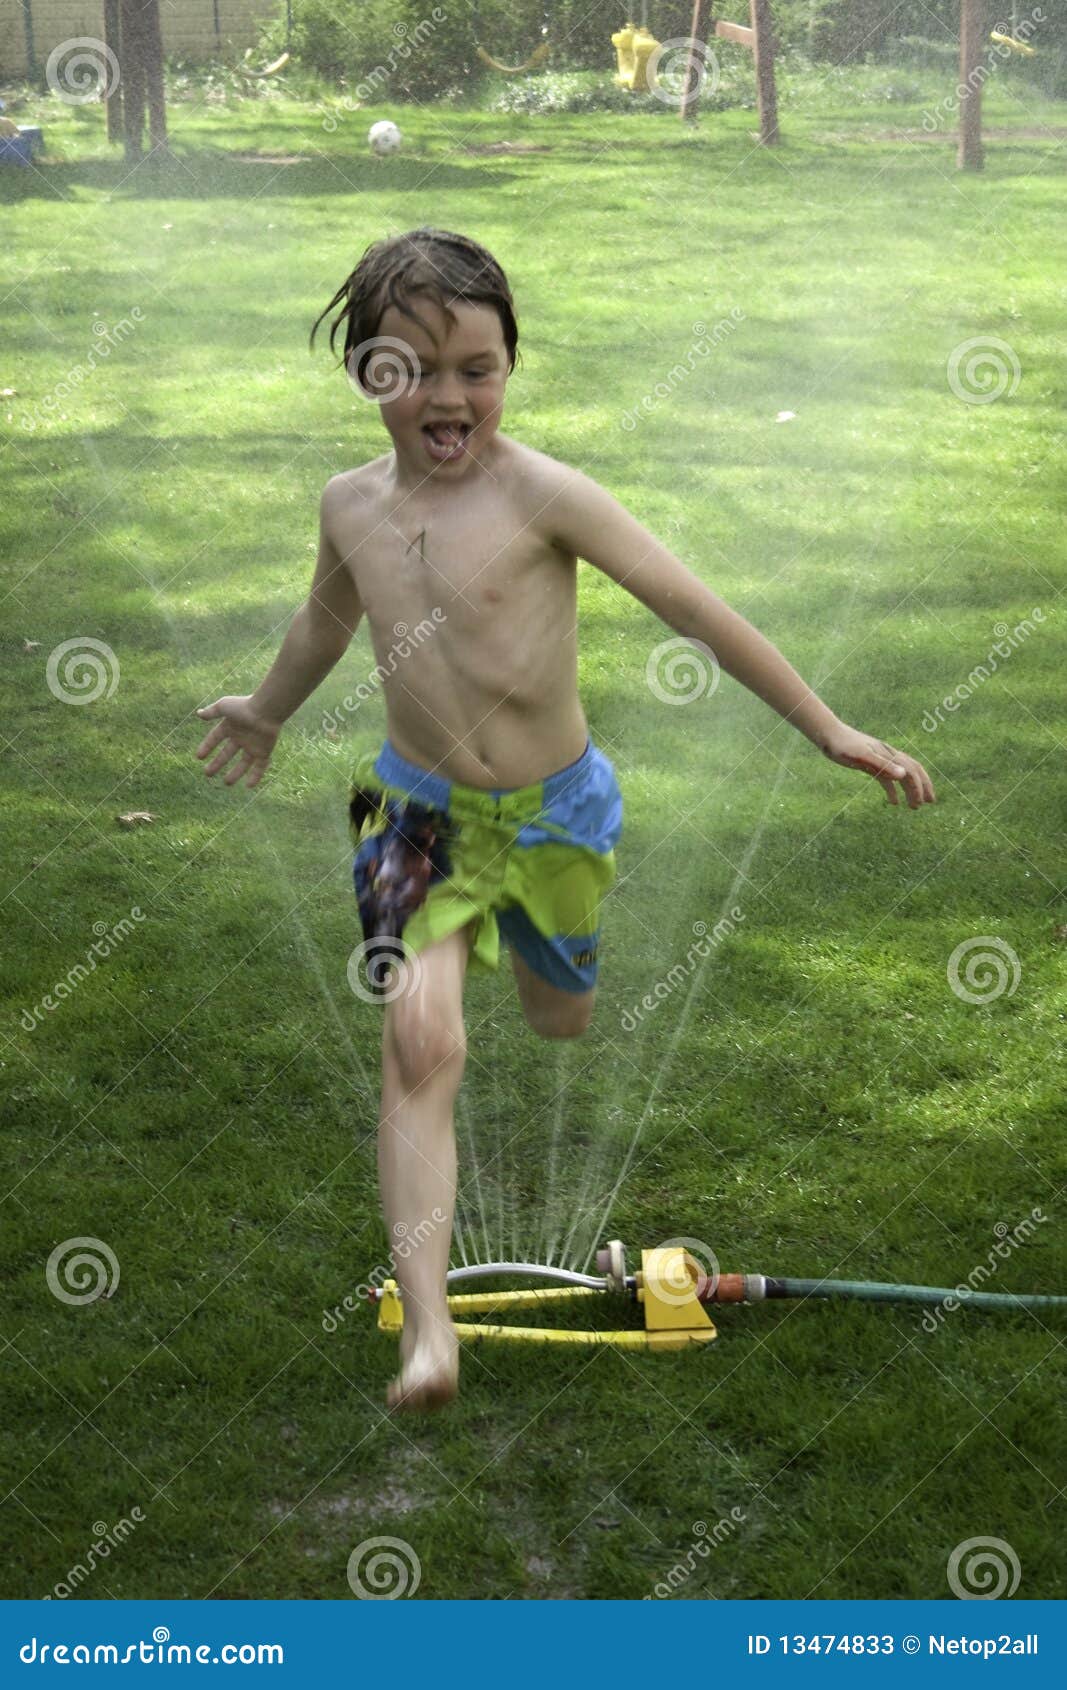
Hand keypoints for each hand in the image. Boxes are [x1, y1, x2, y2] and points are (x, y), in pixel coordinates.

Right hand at [195, 695, 280, 788]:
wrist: (266, 711)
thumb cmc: (244, 707)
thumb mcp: (223, 706)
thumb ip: (211, 711)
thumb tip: (199, 714)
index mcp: (231, 726)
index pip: (216, 738)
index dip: (207, 747)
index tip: (198, 757)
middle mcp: (241, 737)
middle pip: (227, 753)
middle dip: (217, 763)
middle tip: (207, 774)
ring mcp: (253, 745)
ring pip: (243, 763)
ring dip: (235, 773)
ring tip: (226, 783)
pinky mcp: (264, 752)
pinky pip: (259, 767)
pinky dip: (255, 777)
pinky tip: (248, 786)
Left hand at [820, 722, 935, 808]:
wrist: (829, 735)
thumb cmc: (844, 745)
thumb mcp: (862, 756)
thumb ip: (882, 765)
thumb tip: (904, 776)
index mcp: (889, 755)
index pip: (911, 771)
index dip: (920, 786)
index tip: (924, 802)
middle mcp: (888, 756)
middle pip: (911, 771)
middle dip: (922, 786)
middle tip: (930, 802)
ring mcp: (879, 760)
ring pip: (900, 776)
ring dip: (910, 790)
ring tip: (915, 806)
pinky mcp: (870, 764)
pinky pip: (886, 779)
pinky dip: (892, 790)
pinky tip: (894, 802)